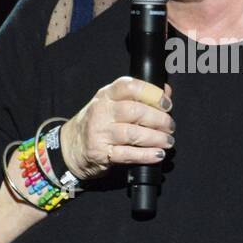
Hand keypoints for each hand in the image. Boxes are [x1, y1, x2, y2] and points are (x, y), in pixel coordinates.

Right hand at [59, 77, 174, 181]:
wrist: (71, 147)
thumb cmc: (99, 123)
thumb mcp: (114, 104)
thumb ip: (140, 97)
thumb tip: (166, 91)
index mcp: (106, 95)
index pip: (129, 86)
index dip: (152, 93)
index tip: (166, 104)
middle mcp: (101, 111)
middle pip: (134, 111)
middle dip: (158, 120)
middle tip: (170, 127)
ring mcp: (99, 133)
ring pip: (132, 134)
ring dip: (155, 138)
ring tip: (167, 142)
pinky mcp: (100, 153)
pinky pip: (127, 155)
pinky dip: (146, 155)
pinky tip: (157, 154)